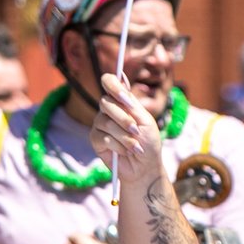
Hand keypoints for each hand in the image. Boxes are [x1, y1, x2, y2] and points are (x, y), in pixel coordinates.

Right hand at [89, 73, 165, 187]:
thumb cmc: (148, 142)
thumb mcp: (145, 120)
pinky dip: (118, 146)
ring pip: (105, 122)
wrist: (145, 166)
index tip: (124, 97)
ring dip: (124, 136)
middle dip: (123, 119)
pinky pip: (103, 138)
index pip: (109, 82)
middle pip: (105, 103)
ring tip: (135, 147)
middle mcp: (108, 110)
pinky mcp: (95, 140)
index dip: (113, 85)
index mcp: (122, 101)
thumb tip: (121, 77)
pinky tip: (125, 152)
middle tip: (136, 130)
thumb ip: (131, 102)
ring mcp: (100, 124)